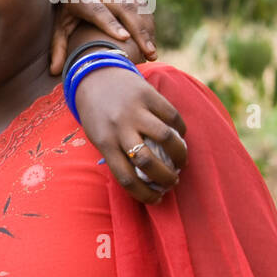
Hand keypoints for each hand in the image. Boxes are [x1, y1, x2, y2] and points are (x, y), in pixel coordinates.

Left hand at [50, 0, 158, 73]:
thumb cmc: (65, 15)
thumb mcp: (59, 29)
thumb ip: (57, 48)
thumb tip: (53, 71)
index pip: (97, 10)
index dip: (110, 24)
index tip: (124, 39)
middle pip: (123, 7)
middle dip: (138, 31)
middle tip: (148, 53)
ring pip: (136, 6)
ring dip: (147, 29)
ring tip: (152, 52)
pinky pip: (141, 4)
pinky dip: (148, 23)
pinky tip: (151, 41)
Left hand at [75, 67, 187, 203]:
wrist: (95, 76)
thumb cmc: (97, 113)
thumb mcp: (98, 136)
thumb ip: (117, 155)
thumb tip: (144, 181)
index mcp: (104, 142)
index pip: (126, 178)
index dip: (144, 195)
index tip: (156, 200)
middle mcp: (119, 127)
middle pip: (148, 162)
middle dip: (166, 178)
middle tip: (173, 182)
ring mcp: (135, 110)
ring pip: (167, 139)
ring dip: (180, 156)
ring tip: (181, 162)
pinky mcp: (149, 95)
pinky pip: (173, 117)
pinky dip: (181, 132)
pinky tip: (180, 139)